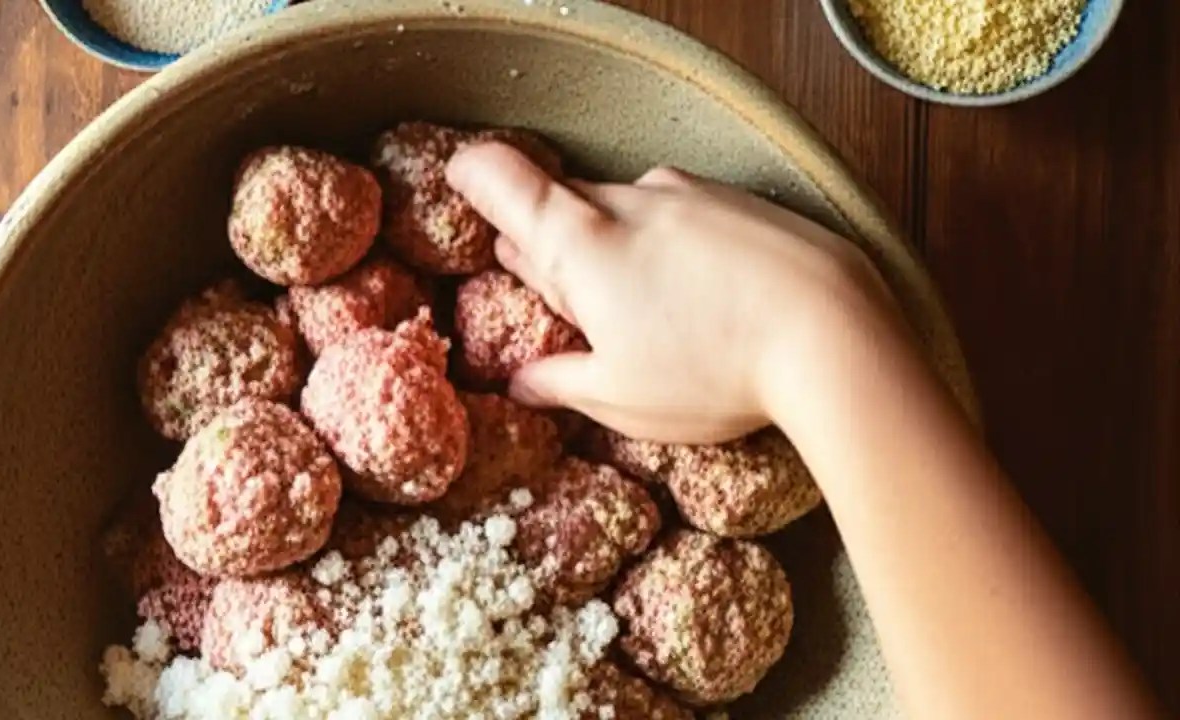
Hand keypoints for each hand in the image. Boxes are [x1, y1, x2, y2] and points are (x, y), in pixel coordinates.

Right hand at [447, 142, 906, 444]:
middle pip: (562, 203)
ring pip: (623, 209)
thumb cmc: (714, 370)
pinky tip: (699, 297)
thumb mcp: (620, 396)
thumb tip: (522, 382)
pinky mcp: (736, 202)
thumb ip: (559, 382)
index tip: (463, 191)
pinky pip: (679, 213)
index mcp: (581, 243)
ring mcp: (687, 195)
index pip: (499, 178)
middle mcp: (628, 201)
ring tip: (645, 312)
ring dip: (615, 248)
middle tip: (567, 303)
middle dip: (551, 246)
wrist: (836, 330)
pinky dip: (669, 246)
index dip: (471, 178)